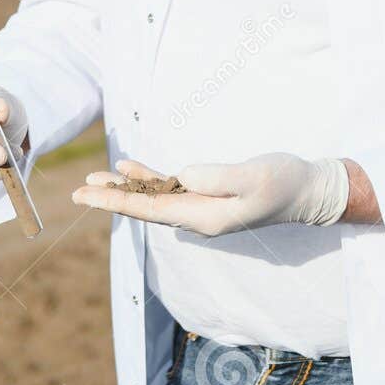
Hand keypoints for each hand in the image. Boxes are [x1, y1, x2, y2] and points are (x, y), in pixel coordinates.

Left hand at [71, 153, 354, 235]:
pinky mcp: (208, 192)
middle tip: (77, 192)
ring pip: (153, 197)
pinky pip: (169, 186)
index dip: (116, 200)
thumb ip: (218, 178)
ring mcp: (201, 205)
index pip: (150, 209)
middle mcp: (197, 216)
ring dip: (125, 187)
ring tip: (95, 179)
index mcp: (204, 216)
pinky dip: (148, 176)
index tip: (88, 195)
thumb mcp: (254, 177)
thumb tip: (181, 176)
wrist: (307, 190)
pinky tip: (130, 167)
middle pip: (145, 207)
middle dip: (111, 198)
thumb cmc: (285, 182)